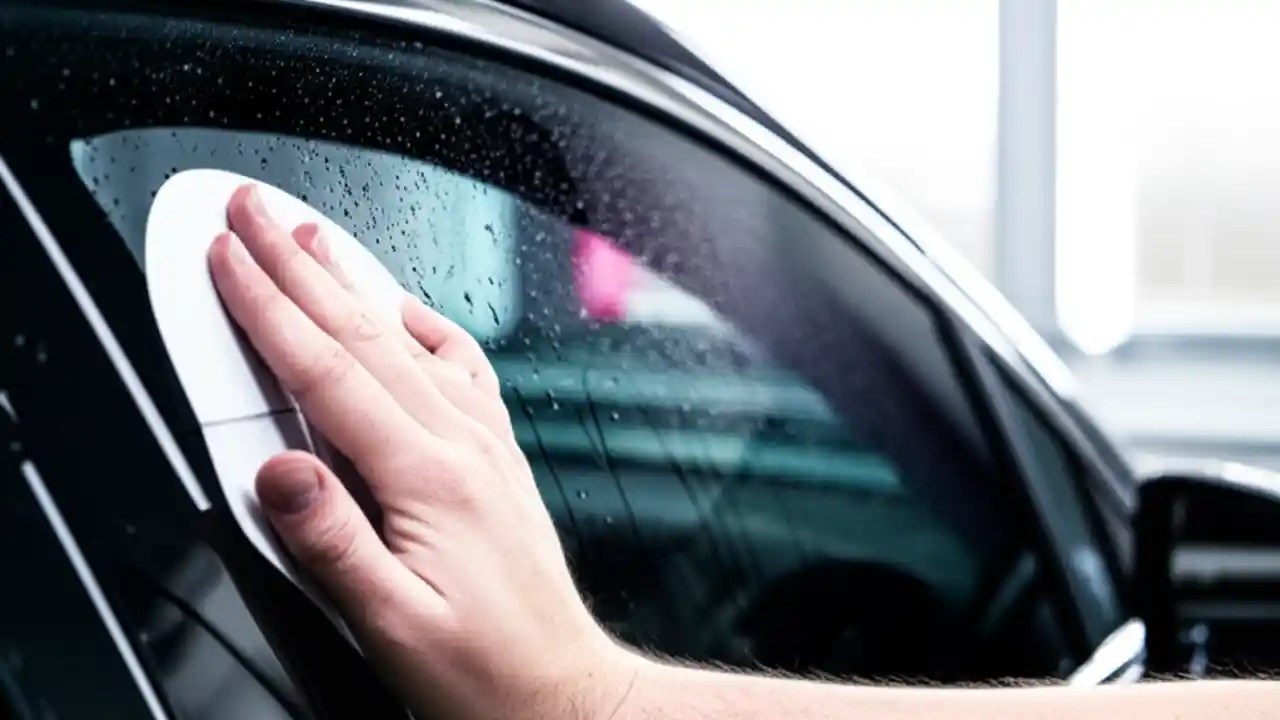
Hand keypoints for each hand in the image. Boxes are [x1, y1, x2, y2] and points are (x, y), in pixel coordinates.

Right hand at [207, 185, 636, 719]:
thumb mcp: (390, 624)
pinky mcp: (494, 455)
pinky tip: (404, 309)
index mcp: (429, 476)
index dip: (268, 309)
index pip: (329, 370)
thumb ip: (330, 541)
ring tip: (311, 236)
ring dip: (351, 281)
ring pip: (407, 337)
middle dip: (299, 265)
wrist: (559, 688)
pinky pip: (458, 368)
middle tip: (253, 209)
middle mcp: (462, 443)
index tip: (227, 258)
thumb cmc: (481, 668)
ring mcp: (484, 443)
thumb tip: (276, 470)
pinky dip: (421, 325)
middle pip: (365, 332)